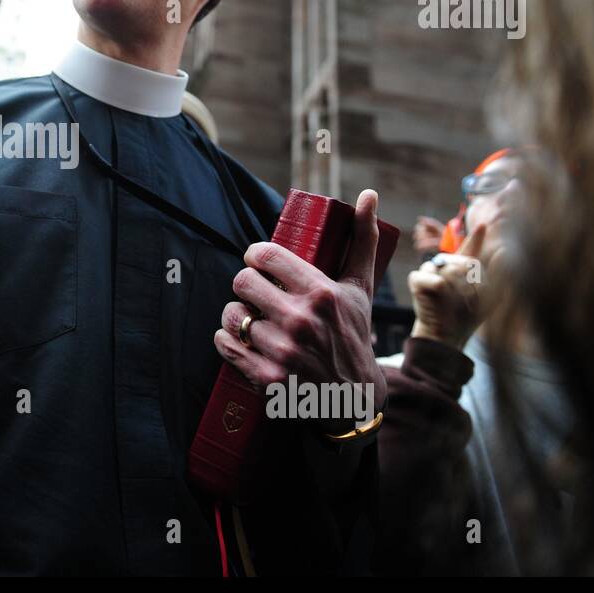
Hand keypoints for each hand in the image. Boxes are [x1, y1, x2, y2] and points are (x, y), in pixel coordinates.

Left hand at [215, 189, 386, 433]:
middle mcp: (301, 321)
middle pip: (241, 282)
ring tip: (253, 318)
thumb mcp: (360, 288)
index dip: (255, 256)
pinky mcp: (267, 378)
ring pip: (232, 315)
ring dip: (238, 315)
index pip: (265, 255)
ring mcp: (283, 352)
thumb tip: (368, 195)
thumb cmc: (354, 335)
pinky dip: (228, 341)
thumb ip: (362, 240)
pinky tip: (243, 340)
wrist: (355, 397)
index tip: (258, 263)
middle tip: (255, 292)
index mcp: (321, 293)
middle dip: (246, 285)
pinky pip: (226, 345)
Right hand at [407, 222, 486, 348]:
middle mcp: (446, 265)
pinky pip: (435, 279)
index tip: (484, 225)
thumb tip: (504, 250)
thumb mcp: (489, 298)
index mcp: (463, 268)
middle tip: (470, 299)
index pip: (471, 248)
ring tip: (458, 303)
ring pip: (450, 269)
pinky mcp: (416, 279)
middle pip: (465, 261)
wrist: (447, 336)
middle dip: (472, 282)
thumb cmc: (467, 318)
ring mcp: (430, 270)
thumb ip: (497, 275)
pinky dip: (442, 291)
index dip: (477, 236)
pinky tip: (440, 300)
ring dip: (459, 289)